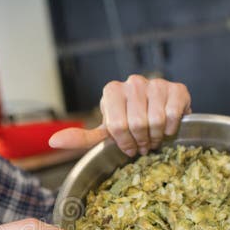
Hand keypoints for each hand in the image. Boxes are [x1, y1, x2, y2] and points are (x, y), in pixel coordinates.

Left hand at [49, 74, 191, 156]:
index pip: (116, 126)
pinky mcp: (176, 88)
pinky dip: (171, 128)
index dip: (125, 143)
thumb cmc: (129, 124)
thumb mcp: (105, 133)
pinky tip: (167, 127)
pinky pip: (173, 114)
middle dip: (141, 141)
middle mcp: (132, 82)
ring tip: (154, 136)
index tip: (129, 147)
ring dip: (156, 136)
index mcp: (111, 91)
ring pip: (155, 120)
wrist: (159, 114)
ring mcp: (155, 83)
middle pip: (136, 124)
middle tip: (144, 143)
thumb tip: (53, 142)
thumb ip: (81, 138)